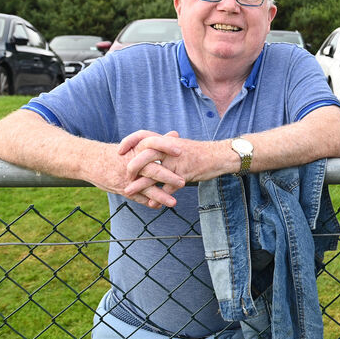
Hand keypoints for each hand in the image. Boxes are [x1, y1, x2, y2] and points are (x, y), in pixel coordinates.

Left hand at [118, 132, 234, 205]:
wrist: (219, 155)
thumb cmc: (199, 152)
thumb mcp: (179, 145)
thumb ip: (164, 147)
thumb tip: (150, 150)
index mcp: (167, 140)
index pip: (143, 135)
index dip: (129, 142)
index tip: (119, 150)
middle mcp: (170, 149)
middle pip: (145, 154)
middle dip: (132, 166)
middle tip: (125, 176)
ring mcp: (177, 162)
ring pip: (154, 173)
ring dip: (140, 184)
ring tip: (128, 192)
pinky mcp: (184, 174)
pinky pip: (169, 187)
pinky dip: (160, 196)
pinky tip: (153, 203)